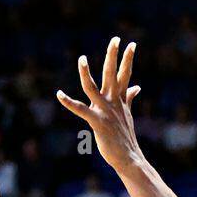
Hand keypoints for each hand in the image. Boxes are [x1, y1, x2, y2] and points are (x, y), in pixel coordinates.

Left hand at [57, 37, 142, 173]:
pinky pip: (80, 109)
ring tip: (81, 58)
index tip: (131, 44)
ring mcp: (105, 111)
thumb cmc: (125, 137)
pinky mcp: (96, 121)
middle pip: (113, 74)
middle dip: (114, 56)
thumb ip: (130, 98)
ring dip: (86, 72)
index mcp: (120, 99)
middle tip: (116, 39)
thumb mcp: (127, 114)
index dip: (128, 59)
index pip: (125, 75)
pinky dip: (69, 102)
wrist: (128, 157)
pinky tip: (59, 94)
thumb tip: (137, 87)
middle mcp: (113, 102)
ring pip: (93, 87)